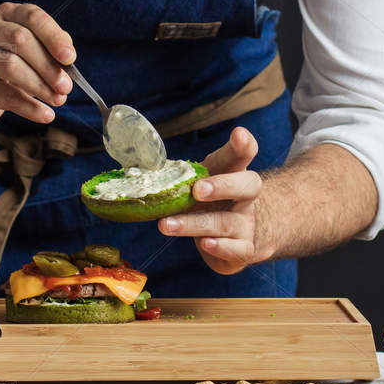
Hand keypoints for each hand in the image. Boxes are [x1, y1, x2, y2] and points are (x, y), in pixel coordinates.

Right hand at [0, 2, 76, 128]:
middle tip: (66, 87)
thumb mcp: (31, 49)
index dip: (53, 37)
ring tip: (58, 100)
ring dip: (39, 86)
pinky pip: (2, 95)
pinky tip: (45, 115)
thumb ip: (51, 50)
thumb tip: (68, 62)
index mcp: (7, 14)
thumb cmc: (10, 61)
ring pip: (10, 66)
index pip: (32, 17)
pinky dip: (28, 107)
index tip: (70, 58)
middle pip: (20, 40)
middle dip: (48, 65)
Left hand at [158, 126, 266, 273]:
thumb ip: (176, 176)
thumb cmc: (207, 204)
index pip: (241, 154)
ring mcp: (246, 223)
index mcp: (232, 173)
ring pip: (226, 222)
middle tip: (197, 189)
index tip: (239, 134)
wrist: (233, 237)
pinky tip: (205, 244)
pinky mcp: (243, 249)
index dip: (243, 144)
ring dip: (194, 223)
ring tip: (166, 225)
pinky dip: (221, 247)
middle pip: (248, 184)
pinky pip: (238, 250)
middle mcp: (245, 197)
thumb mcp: (195, 184)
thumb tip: (135, 173)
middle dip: (223, 186)